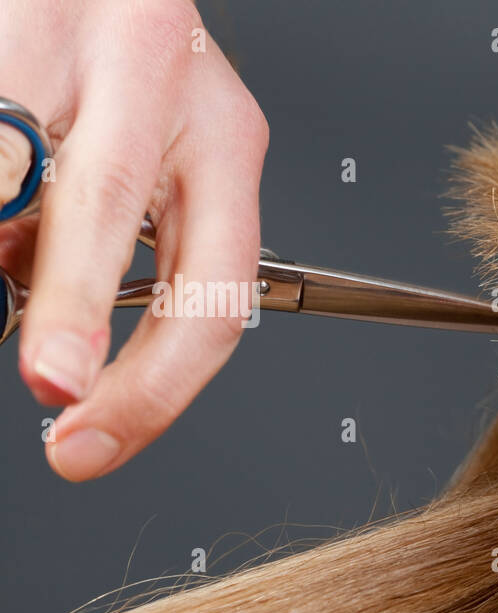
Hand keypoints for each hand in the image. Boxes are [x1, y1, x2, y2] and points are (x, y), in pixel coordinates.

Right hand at [0, 0, 267, 479]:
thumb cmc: (135, 70)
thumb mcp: (163, 165)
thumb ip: (117, 256)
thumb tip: (51, 349)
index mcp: (226, 142)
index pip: (215, 285)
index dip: (159, 382)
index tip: (91, 436)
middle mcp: (160, 80)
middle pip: (112, 208)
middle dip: (77, 314)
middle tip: (53, 388)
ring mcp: (69, 35)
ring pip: (11, 162)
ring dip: (0, 237)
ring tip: (9, 254)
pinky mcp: (1, 16)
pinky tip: (3, 181)